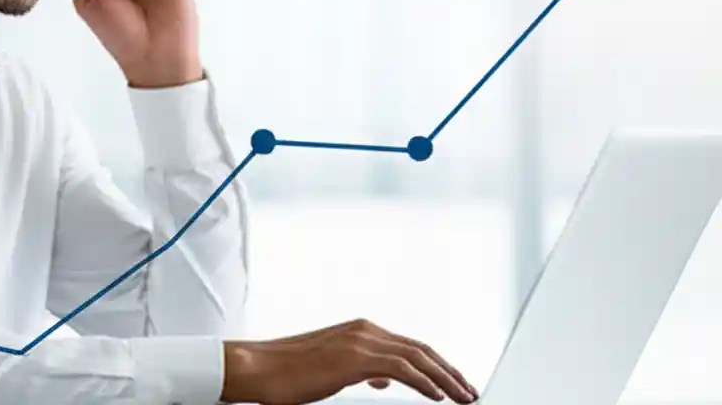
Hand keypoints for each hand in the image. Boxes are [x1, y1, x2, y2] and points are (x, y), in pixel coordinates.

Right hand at [220, 318, 478, 403]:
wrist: (257, 368)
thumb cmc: (286, 372)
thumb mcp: (331, 369)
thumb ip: (360, 369)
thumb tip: (383, 379)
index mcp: (358, 330)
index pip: (409, 346)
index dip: (436, 364)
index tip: (453, 382)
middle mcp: (364, 329)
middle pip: (421, 348)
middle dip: (449, 370)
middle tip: (469, 390)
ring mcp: (360, 341)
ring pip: (418, 356)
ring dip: (446, 377)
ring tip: (463, 396)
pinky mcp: (355, 358)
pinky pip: (403, 369)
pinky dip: (426, 382)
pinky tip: (438, 396)